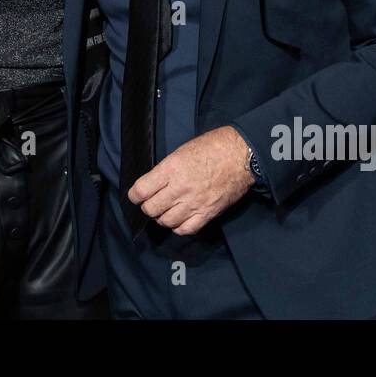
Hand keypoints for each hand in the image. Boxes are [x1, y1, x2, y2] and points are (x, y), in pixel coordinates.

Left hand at [128, 126, 254, 235]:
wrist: (241, 155)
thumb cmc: (212, 147)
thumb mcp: (182, 151)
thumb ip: (166, 170)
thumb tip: (154, 184)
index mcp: (171, 169)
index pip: (141, 190)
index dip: (134, 195)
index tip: (136, 195)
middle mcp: (180, 188)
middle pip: (151, 209)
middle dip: (148, 207)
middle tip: (151, 202)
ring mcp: (194, 203)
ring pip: (166, 221)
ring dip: (162, 217)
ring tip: (166, 210)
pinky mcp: (208, 213)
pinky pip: (186, 229)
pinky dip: (179, 227)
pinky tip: (179, 219)